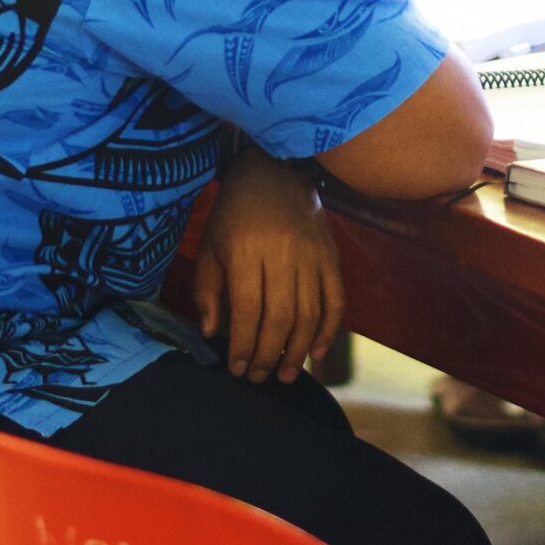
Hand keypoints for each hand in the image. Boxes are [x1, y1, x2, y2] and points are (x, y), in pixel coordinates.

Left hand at [193, 150, 341, 382]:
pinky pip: (336, 299)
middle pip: (281, 317)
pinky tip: (317, 353)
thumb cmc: (234, 210)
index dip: (243, 345)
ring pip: (310, 314)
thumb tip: (211, 332)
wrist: (274, 167)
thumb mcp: (210, 243)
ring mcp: (311, 254)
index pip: (248, 310)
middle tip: (258, 377)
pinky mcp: (331, 254)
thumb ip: (208, 289)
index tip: (236, 368)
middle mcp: (282, 253)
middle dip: (268, 354)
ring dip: (298, 350)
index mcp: (246, 250)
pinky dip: (329, 330)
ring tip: (285, 374)